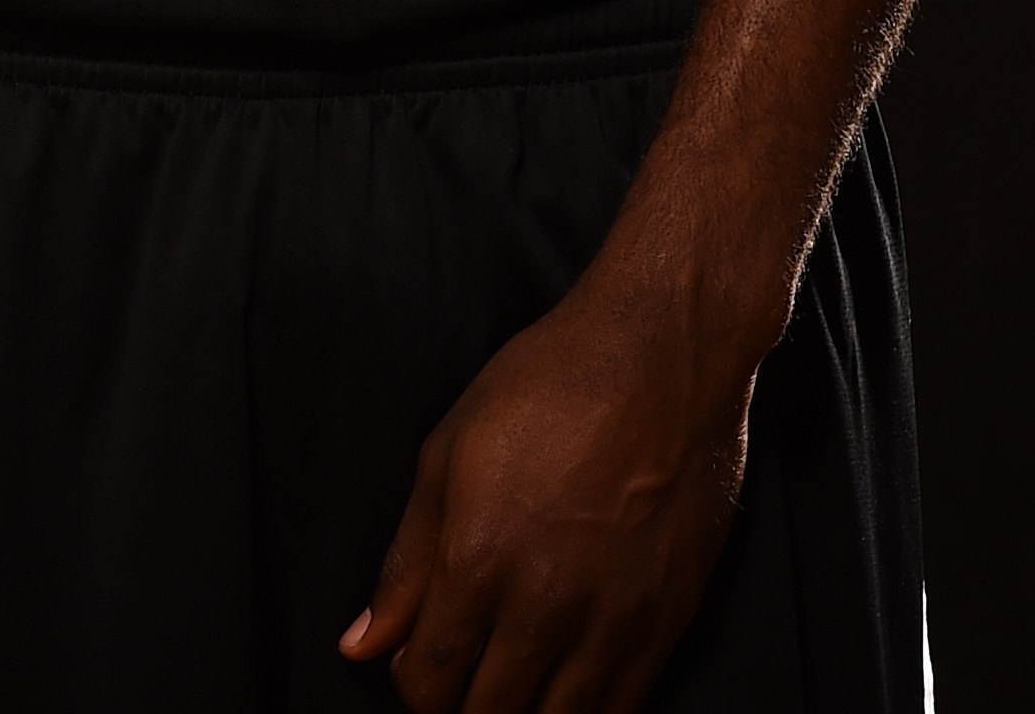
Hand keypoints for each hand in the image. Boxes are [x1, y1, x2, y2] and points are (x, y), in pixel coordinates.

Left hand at [340, 275, 758, 713]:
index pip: (430, 680)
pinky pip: (624, 708)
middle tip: (460, 677)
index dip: (412, 686)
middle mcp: (549, 603)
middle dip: (461, 707)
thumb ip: (406, 564)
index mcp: (480, 560)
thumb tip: (363, 642)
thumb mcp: (445, 457)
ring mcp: (617, 618)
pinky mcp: (670, 619)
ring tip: (509, 683)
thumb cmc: (548, 388)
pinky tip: (565, 685)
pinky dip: (587, 711)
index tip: (415, 666)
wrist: (661, 356)